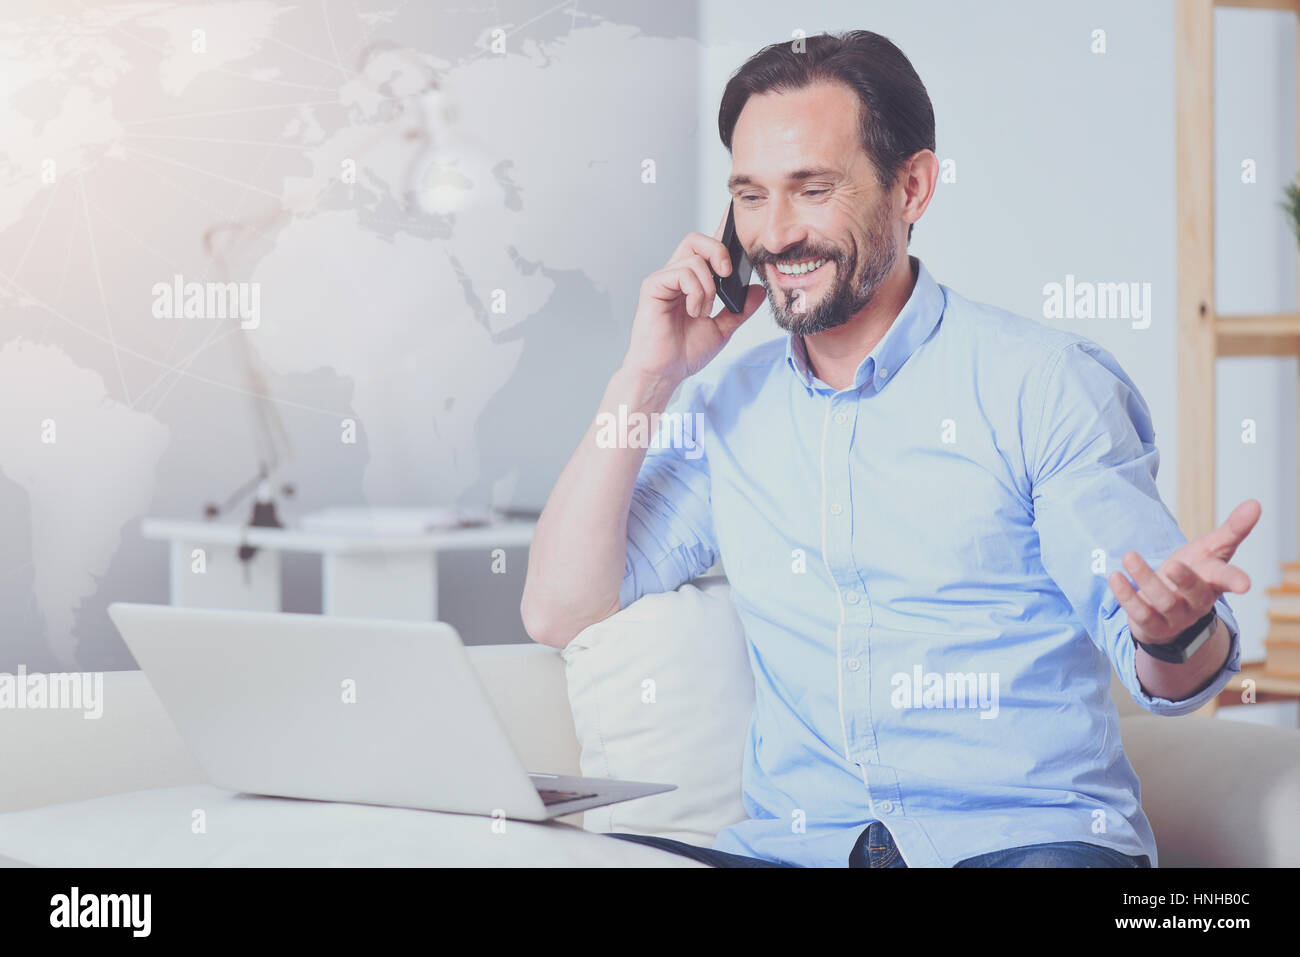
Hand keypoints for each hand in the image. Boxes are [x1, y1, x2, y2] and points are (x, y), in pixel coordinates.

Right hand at [621, 209, 765, 387]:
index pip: (705, 249)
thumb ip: (740, 309)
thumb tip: (757, 290)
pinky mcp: (653, 286)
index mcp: (690, 282)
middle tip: (727, 275)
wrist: (665, 372)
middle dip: (719, 251)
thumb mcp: (723, 329)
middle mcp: (675, 276)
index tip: (738, 230)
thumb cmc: (684, 353)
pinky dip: (696, 292)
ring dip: (708, 287)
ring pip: (694, 258)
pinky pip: (682, 272)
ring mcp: (663, 280)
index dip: (721, 235)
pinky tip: (694, 311)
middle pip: (696, 240)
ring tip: (703, 311)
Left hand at [1108, 498, 1260, 645]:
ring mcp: (1175, 616)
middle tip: (1173, 564)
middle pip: (1195, 592)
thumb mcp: (1209, 550)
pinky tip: (1115, 577)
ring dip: (1145, 578)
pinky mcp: (1152, 625)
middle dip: (1185, 579)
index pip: (1225, 578)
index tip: (1245, 585)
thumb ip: (1231, 530)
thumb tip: (1256, 503)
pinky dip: (1126, 595)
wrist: (1167, 612)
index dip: (1235, 580)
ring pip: (1163, 600)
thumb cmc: (1193, 574)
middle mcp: (1196, 602)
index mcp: (1213, 582)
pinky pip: (1140, 613)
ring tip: (1129, 556)